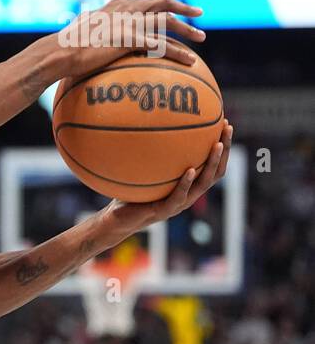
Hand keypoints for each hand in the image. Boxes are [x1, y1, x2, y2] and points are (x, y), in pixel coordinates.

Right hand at [33, 0, 205, 81]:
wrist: (59, 52)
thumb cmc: (63, 47)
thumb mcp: (78, 31)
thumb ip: (89, 27)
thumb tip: (87, 32)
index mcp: (114, 6)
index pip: (144, 1)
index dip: (161, 3)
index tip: (174, 8)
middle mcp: (125, 10)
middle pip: (161, 3)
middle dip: (183, 7)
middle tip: (200, 14)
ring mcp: (129, 23)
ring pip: (167, 22)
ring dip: (187, 29)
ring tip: (201, 38)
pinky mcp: (130, 39)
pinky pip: (162, 46)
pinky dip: (178, 52)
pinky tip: (190, 61)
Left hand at [104, 121, 232, 233]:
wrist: (116, 220)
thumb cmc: (129, 193)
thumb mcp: (143, 170)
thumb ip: (150, 154)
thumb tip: (148, 123)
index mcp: (189, 186)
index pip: (213, 165)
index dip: (223, 147)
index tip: (225, 124)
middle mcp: (189, 194)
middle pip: (216, 171)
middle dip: (224, 149)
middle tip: (227, 128)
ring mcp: (179, 204)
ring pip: (204, 183)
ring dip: (212, 163)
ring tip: (217, 145)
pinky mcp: (165, 210)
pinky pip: (179, 196)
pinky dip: (186, 182)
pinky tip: (190, 169)